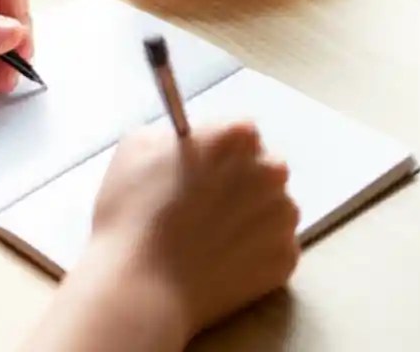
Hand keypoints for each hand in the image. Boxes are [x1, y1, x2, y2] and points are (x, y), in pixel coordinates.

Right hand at [33, 121, 299, 349]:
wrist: (142, 287)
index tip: (202, 170)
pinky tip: (220, 260)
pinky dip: (253, 254)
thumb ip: (171, 134)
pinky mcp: (287, 257)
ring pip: (272, 208)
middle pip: (264, 168)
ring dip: (250, 217)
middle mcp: (271, 170)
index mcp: (237, 135)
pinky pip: (274, 247)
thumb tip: (184, 141)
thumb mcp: (135, 148)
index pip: (241, 133)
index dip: (218, 152)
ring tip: (209, 237)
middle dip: (241, 182)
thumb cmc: (133, 216)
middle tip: (205, 205)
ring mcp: (283, 216)